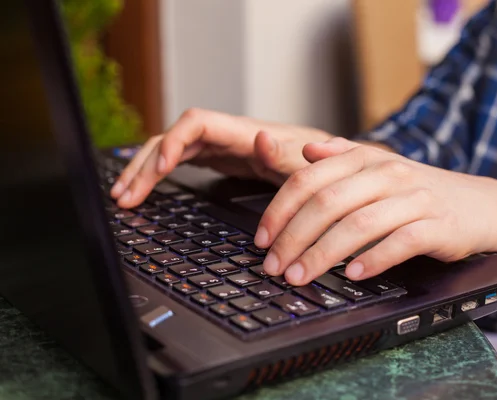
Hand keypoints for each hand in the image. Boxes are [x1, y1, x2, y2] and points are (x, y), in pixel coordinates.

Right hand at [110, 109, 335, 207]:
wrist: (317, 159)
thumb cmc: (311, 159)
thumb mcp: (302, 162)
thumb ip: (283, 153)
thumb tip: (262, 139)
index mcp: (240, 133)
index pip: (194, 125)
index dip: (173, 143)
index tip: (159, 170)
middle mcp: (221, 135)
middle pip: (170, 140)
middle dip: (144, 165)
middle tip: (124, 196)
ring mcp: (214, 146)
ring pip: (167, 151)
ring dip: (142, 172)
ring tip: (121, 197)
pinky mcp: (213, 158)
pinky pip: (175, 163)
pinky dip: (156, 177)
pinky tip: (141, 190)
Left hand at [255, 138, 496, 285]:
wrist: (483, 205)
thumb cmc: (420, 192)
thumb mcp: (379, 168)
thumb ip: (340, 158)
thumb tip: (305, 151)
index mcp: (365, 158)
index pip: (309, 179)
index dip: (279, 210)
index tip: (262, 239)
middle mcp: (388, 173)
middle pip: (328, 203)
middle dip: (293, 238)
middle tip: (274, 267)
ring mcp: (415, 198)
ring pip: (358, 224)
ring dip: (323, 254)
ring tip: (300, 276)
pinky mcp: (438, 226)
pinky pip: (401, 242)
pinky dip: (373, 259)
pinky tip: (352, 275)